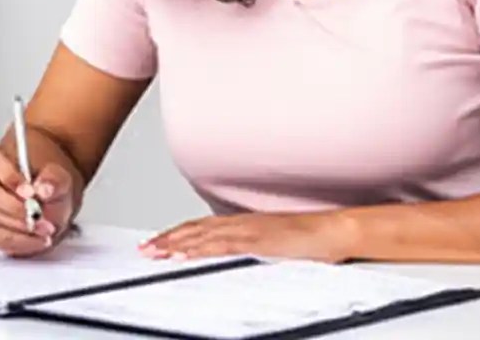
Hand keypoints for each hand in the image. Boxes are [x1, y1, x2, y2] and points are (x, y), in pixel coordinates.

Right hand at [0, 145, 75, 256]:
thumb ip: (54, 179)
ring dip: (21, 228)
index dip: (9, 177)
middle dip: (17, 209)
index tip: (31, 192)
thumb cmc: (50, 180)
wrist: (54, 197)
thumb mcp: (61, 175)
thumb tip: (43, 189)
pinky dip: (20, 243)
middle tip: (42, 216)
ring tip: (47, 229)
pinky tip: (38, 240)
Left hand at [139, 211, 355, 263]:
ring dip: (175, 243)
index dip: (179, 234)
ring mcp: (248, 230)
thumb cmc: (313, 239)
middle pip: (196, 229)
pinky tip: (184, 255)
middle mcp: (242, 223)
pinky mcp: (256, 241)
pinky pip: (221, 245)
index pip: (204, 227)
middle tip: (145, 249)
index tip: (160, 242)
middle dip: (168, 238)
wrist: (334, 230)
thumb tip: (247, 256)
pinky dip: (199, 249)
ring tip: (154, 252)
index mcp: (246, 223)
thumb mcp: (278, 244)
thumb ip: (258, 248)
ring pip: (202, 235)